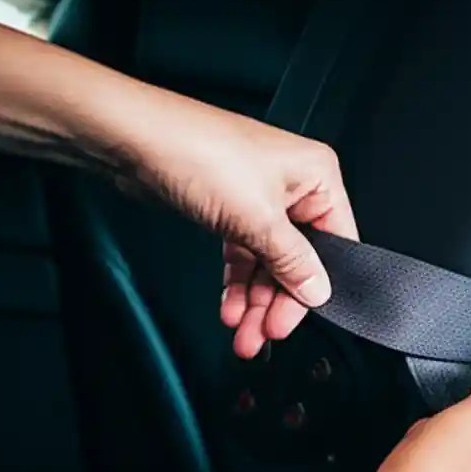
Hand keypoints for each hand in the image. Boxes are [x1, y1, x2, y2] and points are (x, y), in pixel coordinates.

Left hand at [123, 94, 357, 358]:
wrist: (134, 138)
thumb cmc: (199, 153)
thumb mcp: (258, 218)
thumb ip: (293, 261)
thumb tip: (318, 290)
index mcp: (317, 175)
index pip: (336, 242)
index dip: (318, 284)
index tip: (298, 318)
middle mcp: (293, 185)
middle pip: (300, 257)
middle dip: (279, 300)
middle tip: (264, 333)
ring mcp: (260, 197)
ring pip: (269, 261)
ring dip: (255, 299)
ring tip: (244, 333)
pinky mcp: (230, 207)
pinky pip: (244, 253)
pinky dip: (238, 282)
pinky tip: (231, 308)